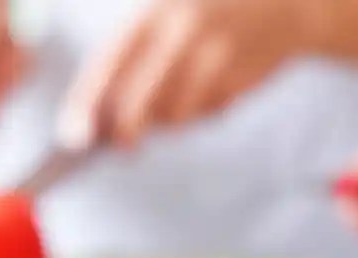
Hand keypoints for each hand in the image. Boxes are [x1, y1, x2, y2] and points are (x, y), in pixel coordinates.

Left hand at [59, 0, 323, 148]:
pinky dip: (203, 108)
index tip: (73, 136)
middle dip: (125, 130)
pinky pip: (208, 110)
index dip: (86, 103)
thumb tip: (97, 114)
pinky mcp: (241, 79)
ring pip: (176, 113)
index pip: (109, 64)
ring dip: (170, 116)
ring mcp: (215, 57)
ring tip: (183, 92)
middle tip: (122, 144)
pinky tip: (216, 82)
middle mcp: (182, 31)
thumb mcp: (166, 10)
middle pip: (140, 101)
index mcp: (154, 10)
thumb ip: (132, 54)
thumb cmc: (208, 8)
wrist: (285, 1)